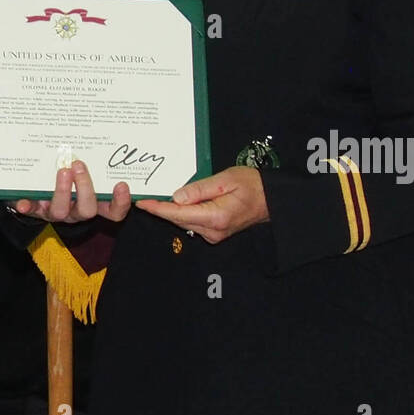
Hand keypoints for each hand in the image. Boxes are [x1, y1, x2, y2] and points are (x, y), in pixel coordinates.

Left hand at [13, 161, 132, 223]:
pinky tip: (23, 202)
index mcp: (93, 201)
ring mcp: (56, 211)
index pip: (114, 211)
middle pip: (88, 210)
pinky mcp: (35, 210)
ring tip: (62, 171)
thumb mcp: (83, 166)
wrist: (37, 187)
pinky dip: (28, 206)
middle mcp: (76, 209)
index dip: (120, 203)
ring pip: (61, 211)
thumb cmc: (68, 171)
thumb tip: (103, 123)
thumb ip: (93, 153)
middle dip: (85, 188)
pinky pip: (31, 210)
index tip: (122, 184)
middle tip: (79, 164)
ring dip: (62, 191)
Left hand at [135, 167, 268, 243]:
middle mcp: (212, 231)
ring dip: (171, 211)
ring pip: (184, 222)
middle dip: (160, 209)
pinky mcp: (214, 233)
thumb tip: (176, 197)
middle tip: (144, 196)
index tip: (142, 203)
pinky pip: (192, 223)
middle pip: (178, 220)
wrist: (271, 200)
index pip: (178, 214)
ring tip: (155, 198)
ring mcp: (214, 235)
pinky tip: (176, 203)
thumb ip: (200, 189)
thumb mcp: (226, 179)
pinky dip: (182, 214)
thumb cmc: (251, 185)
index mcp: (215, 217)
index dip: (158, 209)